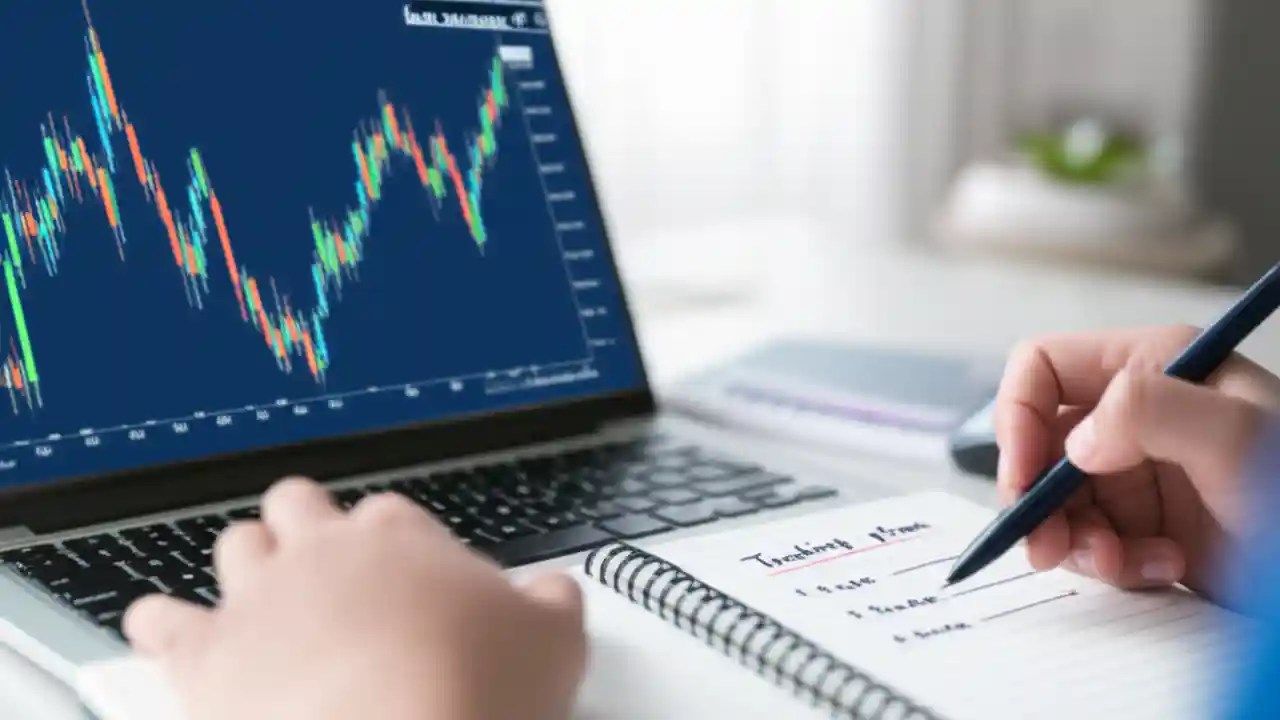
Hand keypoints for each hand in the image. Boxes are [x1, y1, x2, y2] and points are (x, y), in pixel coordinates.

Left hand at [123, 478, 587, 719]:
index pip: (390, 514)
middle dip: (307, 526)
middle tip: (327, 568)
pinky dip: (163, 623)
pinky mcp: (207, 657)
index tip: (409, 578)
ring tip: (262, 598)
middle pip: (298, 505)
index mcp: (400, 538)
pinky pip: (162, 621)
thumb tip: (555, 594)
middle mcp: (323, 553)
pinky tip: (169, 630)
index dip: (397, 546)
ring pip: (235, 546)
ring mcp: (261, 599)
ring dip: (247, 565)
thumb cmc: (473, 695)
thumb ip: (552, 602)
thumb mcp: (554, 642)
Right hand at [996, 326, 1279, 596]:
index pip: (1043, 368)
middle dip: (1040, 498)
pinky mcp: (1147, 525)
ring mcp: (1141, 472)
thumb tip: (1074, 439)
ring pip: (1059, 501)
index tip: (1022, 476)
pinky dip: (1114, 564)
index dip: (1017, 416)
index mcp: (1150, 366)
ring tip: (1121, 565)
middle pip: (1040, 445)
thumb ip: (1148, 411)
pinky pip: (1093, 541)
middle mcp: (1137, 414)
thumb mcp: (1235, 438)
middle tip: (1047, 548)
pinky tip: (1163, 569)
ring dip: (1077, 540)